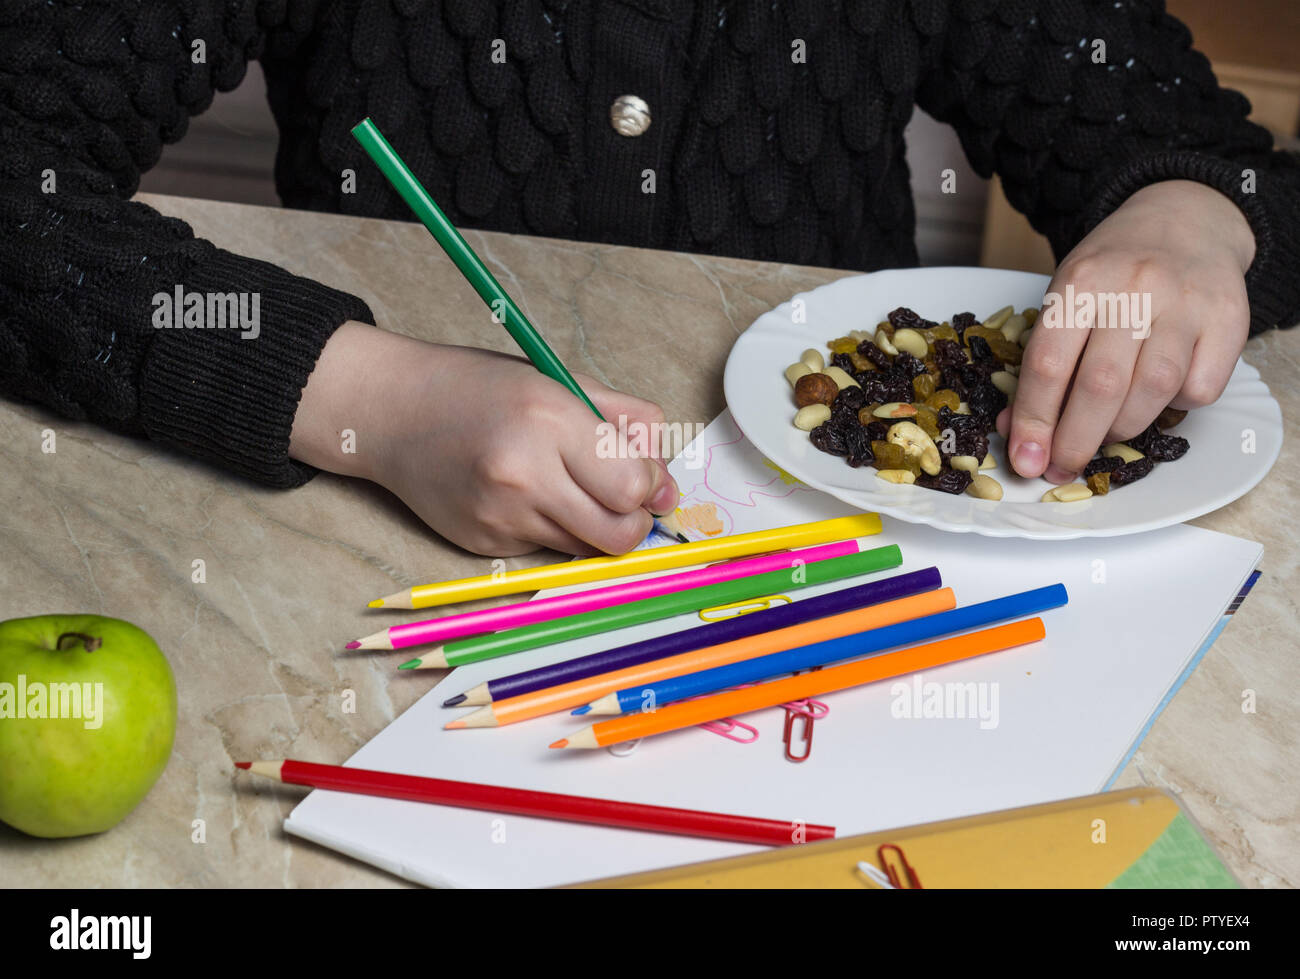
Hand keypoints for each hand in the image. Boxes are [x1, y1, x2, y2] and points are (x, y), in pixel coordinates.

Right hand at [291, 323, 678, 555]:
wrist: (394, 412)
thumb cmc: (482, 388)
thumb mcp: (560, 380)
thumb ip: (626, 422)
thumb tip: (666, 485)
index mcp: (550, 419)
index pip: (633, 487)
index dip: (651, 486)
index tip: (644, 475)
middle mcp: (524, 473)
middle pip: (619, 534)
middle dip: (634, 521)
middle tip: (623, 498)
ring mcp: (501, 516)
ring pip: (587, 548)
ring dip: (594, 526)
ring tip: (567, 487)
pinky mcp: (484, 543)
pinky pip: (546, 550)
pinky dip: (551, 528)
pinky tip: (524, 496)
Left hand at [1000, 180, 1254, 480]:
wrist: (1185, 220)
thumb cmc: (1114, 270)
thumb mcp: (1065, 297)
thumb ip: (1044, 360)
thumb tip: (1018, 430)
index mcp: (1080, 283)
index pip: (1048, 365)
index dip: (1033, 421)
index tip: (1026, 461)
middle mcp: (1134, 290)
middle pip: (1100, 386)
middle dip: (1077, 440)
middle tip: (1064, 465)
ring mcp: (1185, 304)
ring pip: (1153, 392)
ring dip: (1124, 428)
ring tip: (1108, 432)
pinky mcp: (1229, 320)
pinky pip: (1200, 388)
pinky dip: (1176, 407)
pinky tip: (1158, 396)